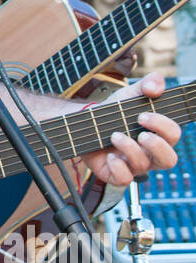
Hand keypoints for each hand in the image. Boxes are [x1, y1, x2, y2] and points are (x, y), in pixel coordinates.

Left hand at [80, 72, 180, 186]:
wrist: (88, 122)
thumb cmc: (116, 111)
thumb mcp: (132, 92)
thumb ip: (149, 83)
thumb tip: (155, 88)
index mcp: (159, 135)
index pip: (174, 136)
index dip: (163, 126)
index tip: (143, 115)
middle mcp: (150, 154)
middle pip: (169, 160)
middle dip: (156, 145)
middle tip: (140, 132)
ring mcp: (134, 166)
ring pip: (143, 166)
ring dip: (129, 148)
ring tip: (115, 135)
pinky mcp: (116, 174)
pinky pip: (124, 180)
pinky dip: (117, 167)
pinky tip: (109, 155)